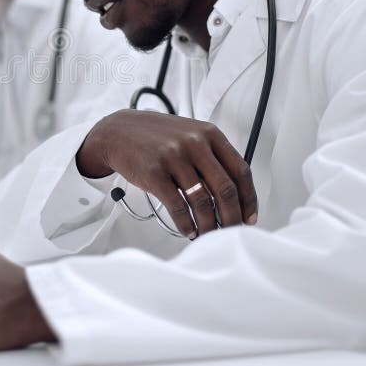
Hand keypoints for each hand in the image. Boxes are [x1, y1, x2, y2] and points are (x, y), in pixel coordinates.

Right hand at [77, 109, 257, 237]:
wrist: (117, 132)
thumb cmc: (156, 137)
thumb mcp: (189, 135)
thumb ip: (212, 156)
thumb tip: (235, 195)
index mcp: (209, 134)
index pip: (240, 171)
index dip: (248, 199)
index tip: (249, 216)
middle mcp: (194, 143)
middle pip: (225, 189)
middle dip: (232, 217)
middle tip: (231, 231)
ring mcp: (173, 157)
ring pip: (202, 201)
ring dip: (208, 224)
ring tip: (208, 234)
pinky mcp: (154, 173)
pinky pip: (177, 206)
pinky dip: (186, 224)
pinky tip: (189, 230)